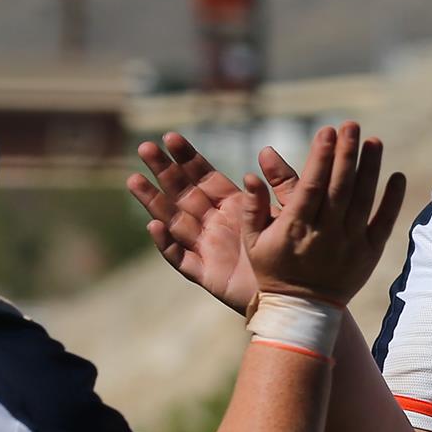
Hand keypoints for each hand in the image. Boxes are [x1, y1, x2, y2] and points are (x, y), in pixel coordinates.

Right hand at [127, 133, 301, 312]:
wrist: (298, 295)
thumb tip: (264, 150)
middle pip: (182, 194)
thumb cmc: (296, 252)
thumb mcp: (291, 210)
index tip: (170, 136)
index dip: (187, 158)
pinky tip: (155, 226)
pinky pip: (181, 258)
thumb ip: (282, 182)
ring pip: (173, 221)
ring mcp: (207, 248)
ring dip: (154, 202)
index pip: (204, 177)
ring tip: (133, 180)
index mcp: (233, 206)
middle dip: (163, 172)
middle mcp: (215, 223)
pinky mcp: (206, 274)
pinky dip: (166, 244)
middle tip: (144, 148)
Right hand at [241, 122, 406, 305]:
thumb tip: (250, 174)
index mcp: (296, 228)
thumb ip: (251, 208)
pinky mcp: (368, 254)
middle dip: (346, 153)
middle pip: (339, 187)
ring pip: (363, 201)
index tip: (326, 131)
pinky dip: (392, 200)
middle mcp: (325, 234)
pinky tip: (396, 176)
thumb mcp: (253, 242)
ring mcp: (349, 244)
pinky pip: (383, 223)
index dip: (320, 158)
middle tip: (351, 124)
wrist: (302, 312)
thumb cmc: (274, 271)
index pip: (311, 187)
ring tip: (374, 141)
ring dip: (370, 169)